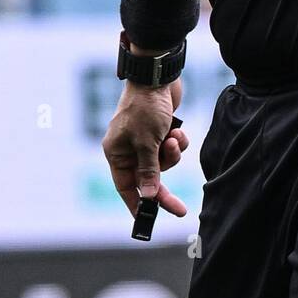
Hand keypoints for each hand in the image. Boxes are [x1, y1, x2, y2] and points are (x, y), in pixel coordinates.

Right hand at [102, 77, 188, 218]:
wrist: (157, 76)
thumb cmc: (145, 107)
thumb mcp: (147, 142)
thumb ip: (149, 170)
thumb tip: (148, 196)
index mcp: (116, 152)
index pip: (125, 186)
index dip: (137, 204)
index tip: (148, 220)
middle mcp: (128, 148)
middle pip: (147, 178)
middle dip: (164, 187)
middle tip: (181, 209)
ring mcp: (144, 139)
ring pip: (163, 163)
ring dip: (172, 155)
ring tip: (173, 138)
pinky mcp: (159, 131)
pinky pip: (171, 148)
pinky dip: (177, 142)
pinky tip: (176, 130)